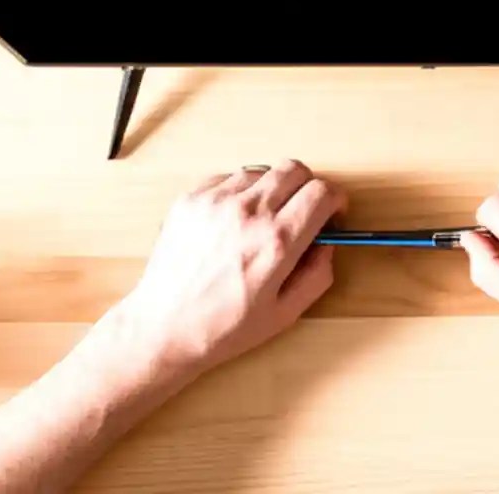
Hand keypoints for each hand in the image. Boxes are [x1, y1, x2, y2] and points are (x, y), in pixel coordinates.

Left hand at [117, 160, 345, 374]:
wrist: (163, 328)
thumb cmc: (223, 327)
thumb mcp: (286, 312)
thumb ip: (317, 274)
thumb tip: (327, 244)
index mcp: (276, 241)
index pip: (321, 192)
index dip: (334, 200)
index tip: (332, 211)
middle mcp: (247, 213)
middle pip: (295, 170)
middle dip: (308, 188)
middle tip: (303, 211)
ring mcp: (215, 202)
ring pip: (262, 171)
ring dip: (272, 189)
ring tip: (263, 220)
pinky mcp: (191, 199)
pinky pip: (228, 179)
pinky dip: (240, 194)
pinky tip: (234, 222)